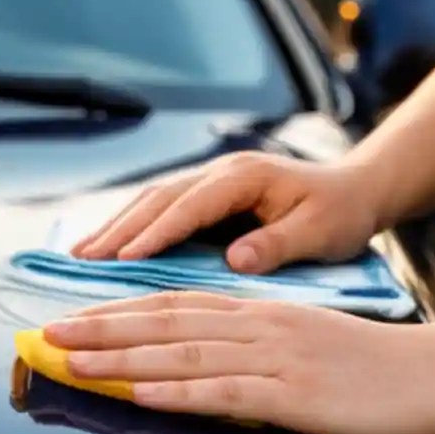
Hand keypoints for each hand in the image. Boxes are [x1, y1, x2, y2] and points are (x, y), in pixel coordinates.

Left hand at [43, 291, 434, 433]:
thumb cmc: (379, 367)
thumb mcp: (311, 344)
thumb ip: (262, 349)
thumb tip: (214, 364)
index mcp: (264, 312)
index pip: (179, 305)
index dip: (124, 311)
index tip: (78, 316)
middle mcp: (261, 326)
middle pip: (168, 322)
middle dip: (103, 327)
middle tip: (47, 333)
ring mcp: (276, 359)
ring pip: (184, 354)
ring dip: (122, 358)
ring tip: (71, 360)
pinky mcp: (295, 395)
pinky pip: (225, 393)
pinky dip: (177, 394)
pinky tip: (140, 394)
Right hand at [71, 152, 385, 273]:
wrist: (355, 190)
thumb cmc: (341, 214)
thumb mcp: (320, 232)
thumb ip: (278, 245)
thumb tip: (234, 261)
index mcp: (245, 176)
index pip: (191, 205)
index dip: (156, 233)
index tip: (124, 259)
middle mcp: (221, 172)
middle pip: (159, 198)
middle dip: (119, 229)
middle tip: (81, 260)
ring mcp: (211, 180)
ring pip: (153, 200)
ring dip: (116, 226)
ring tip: (80, 255)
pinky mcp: (208, 196)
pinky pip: (162, 209)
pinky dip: (132, 227)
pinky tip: (107, 247)